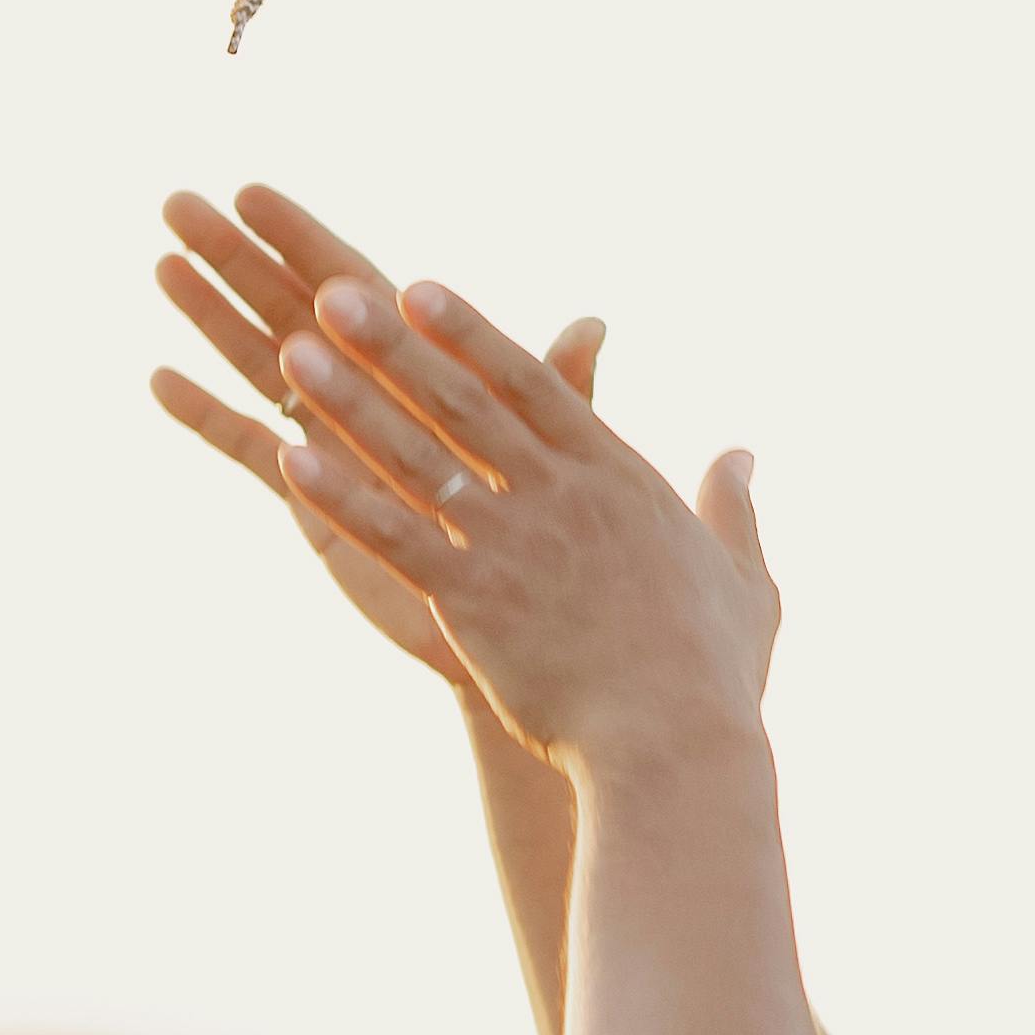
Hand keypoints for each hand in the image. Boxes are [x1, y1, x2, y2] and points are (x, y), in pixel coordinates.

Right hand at [153, 184, 603, 681]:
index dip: (299, 236)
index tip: (248, 191)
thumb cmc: (549, 526)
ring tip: (163, 265)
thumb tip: (595, 325)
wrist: (525, 619)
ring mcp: (333, 439)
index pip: (348, 282)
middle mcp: (368, 390)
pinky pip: (248, 447)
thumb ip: (556, 386)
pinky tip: (160, 380)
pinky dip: (206, 416)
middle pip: (288, 308)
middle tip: (176, 204)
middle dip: (235, 257)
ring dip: (210, 317)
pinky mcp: (312, 498)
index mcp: (417, 361)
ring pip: (259, 363)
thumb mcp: (552, 451)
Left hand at [268, 269, 779, 779]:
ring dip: (351, 402)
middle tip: (333, 293)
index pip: (533, 384)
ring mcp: (510, 545)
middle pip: (463, 400)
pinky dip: (341, 495)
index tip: (418, 289)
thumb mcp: (743, 578)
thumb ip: (733, 509)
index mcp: (617, 478)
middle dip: (394, 343)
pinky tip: (291, 461)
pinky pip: (393, 535)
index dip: (471, 332)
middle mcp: (558, 495)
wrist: (673, 744)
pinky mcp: (472, 601)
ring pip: (416, 457)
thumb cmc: (712, 672)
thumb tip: (742, 455)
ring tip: (294, 354)